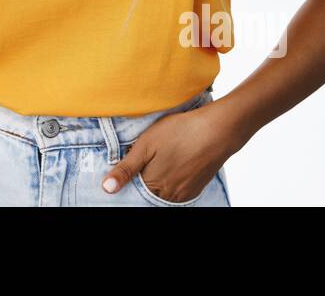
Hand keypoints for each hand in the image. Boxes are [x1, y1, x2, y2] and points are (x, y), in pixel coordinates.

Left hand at [101, 98, 235, 201]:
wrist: (217, 130)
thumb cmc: (180, 132)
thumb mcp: (146, 145)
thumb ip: (126, 169)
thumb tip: (106, 189)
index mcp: (153, 185)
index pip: (132, 190)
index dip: (128, 177)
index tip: (128, 165)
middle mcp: (168, 195)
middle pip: (147, 192)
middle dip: (142, 179)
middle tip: (147, 158)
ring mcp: (184, 193)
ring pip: (162, 192)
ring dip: (157, 180)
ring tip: (161, 158)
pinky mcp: (196, 188)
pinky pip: (176, 190)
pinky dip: (170, 180)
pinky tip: (173, 162)